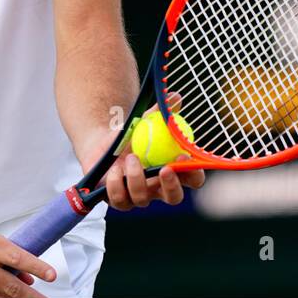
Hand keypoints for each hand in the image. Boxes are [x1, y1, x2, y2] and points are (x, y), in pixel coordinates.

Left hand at [98, 92, 205, 211]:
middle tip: (165, 168)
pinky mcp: (118, 201)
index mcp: (173, 172)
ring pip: (143, 198)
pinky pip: (120, 199)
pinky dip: (116, 184)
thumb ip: (161, 112)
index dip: (194, 172)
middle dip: (171, 185)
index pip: (193, 179)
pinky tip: (113, 170)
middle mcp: (159, 189)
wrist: (102, 143)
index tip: (186, 156)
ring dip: (137, 178)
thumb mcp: (146, 121)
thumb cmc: (132, 134)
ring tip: (131, 158)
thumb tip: (176, 97)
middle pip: (174, 197)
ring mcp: (139, 197)